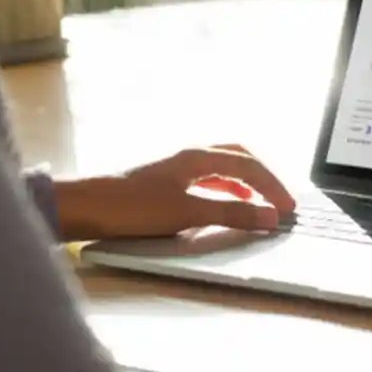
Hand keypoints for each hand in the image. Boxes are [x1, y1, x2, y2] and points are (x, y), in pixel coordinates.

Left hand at [53, 144, 295, 240]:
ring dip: (243, 183)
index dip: (272, 185)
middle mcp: (188, 155)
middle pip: (237, 157)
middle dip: (262, 176)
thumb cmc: (132, 207)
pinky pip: (205, 178)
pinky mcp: (162, 181)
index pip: (247, 164)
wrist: (83, 206)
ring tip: (258, 203)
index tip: (288, 207)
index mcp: (197, 156)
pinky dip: (224, 189)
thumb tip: (270, 216)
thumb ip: (231, 213)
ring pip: (220, 167)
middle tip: (279, 198)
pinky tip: (221, 204)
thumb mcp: (187, 213)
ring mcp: (174, 167)